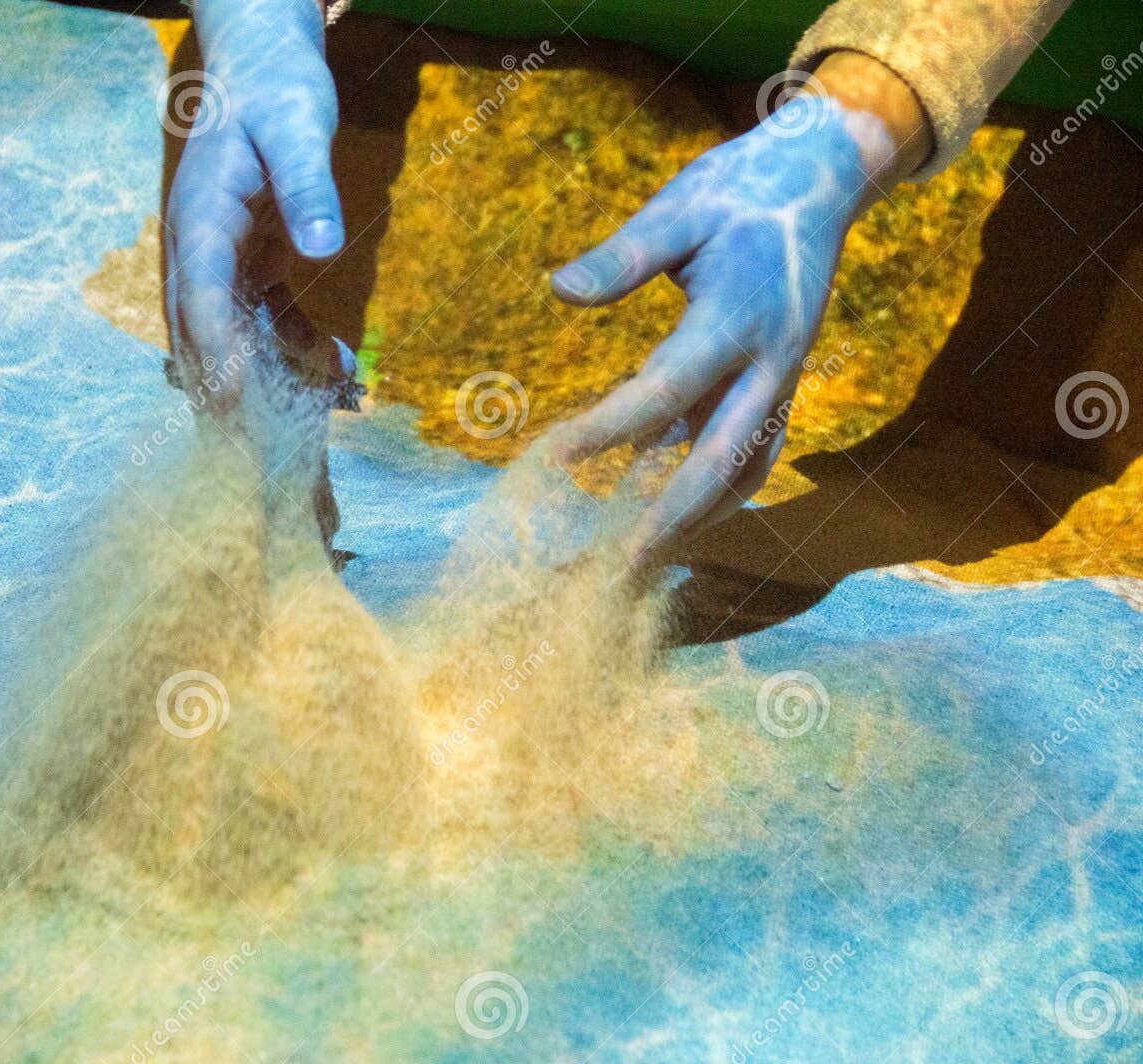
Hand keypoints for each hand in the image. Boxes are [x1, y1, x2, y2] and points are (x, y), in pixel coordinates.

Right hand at [165, 0, 349, 409]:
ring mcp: (218, 263)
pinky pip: (260, 321)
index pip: (201, 296)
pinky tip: (332, 373)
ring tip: (299, 431)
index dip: (216, 351)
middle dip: (223, 395)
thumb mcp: (298, 126)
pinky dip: (290, 350)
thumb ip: (308, 185)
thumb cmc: (277, 90)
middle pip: (202, 334)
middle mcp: (198, 250)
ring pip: (229, 339)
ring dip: (260, 384)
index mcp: (201, 219)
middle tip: (250, 458)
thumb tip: (323, 247)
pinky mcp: (245, 267)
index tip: (235, 401)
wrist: (260, 67)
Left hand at [547, 57, 926, 554]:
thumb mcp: (680, 208)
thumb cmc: (743, 190)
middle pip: (718, 462)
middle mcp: (767, 364)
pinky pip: (750, 454)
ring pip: (741, 471)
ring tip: (643, 559)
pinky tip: (664, 510)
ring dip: (695, 519)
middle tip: (620, 567)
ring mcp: (779, 381)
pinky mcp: (778, 386)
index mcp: (736, 318)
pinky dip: (713, 490)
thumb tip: (561, 289)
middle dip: (669, 519)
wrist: (826, 179)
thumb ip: (624, 255)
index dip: (609, 428)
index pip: (663, 389)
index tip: (555, 456)